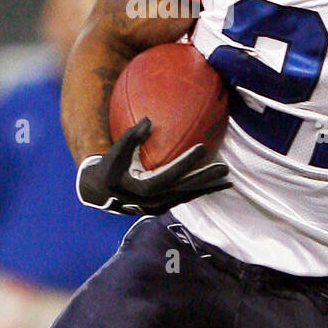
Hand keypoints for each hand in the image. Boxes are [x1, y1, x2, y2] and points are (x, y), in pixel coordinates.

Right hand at [77, 117, 231, 215]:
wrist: (100, 193)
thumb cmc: (109, 167)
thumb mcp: (116, 152)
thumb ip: (131, 137)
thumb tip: (149, 120)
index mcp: (140, 187)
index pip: (168, 174)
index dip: (186, 162)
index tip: (202, 147)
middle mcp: (152, 201)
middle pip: (184, 188)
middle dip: (205, 178)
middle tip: (225, 168)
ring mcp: (159, 207)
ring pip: (188, 196)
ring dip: (208, 188)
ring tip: (228, 180)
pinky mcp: (163, 208)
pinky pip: (185, 199)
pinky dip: (201, 192)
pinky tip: (216, 186)